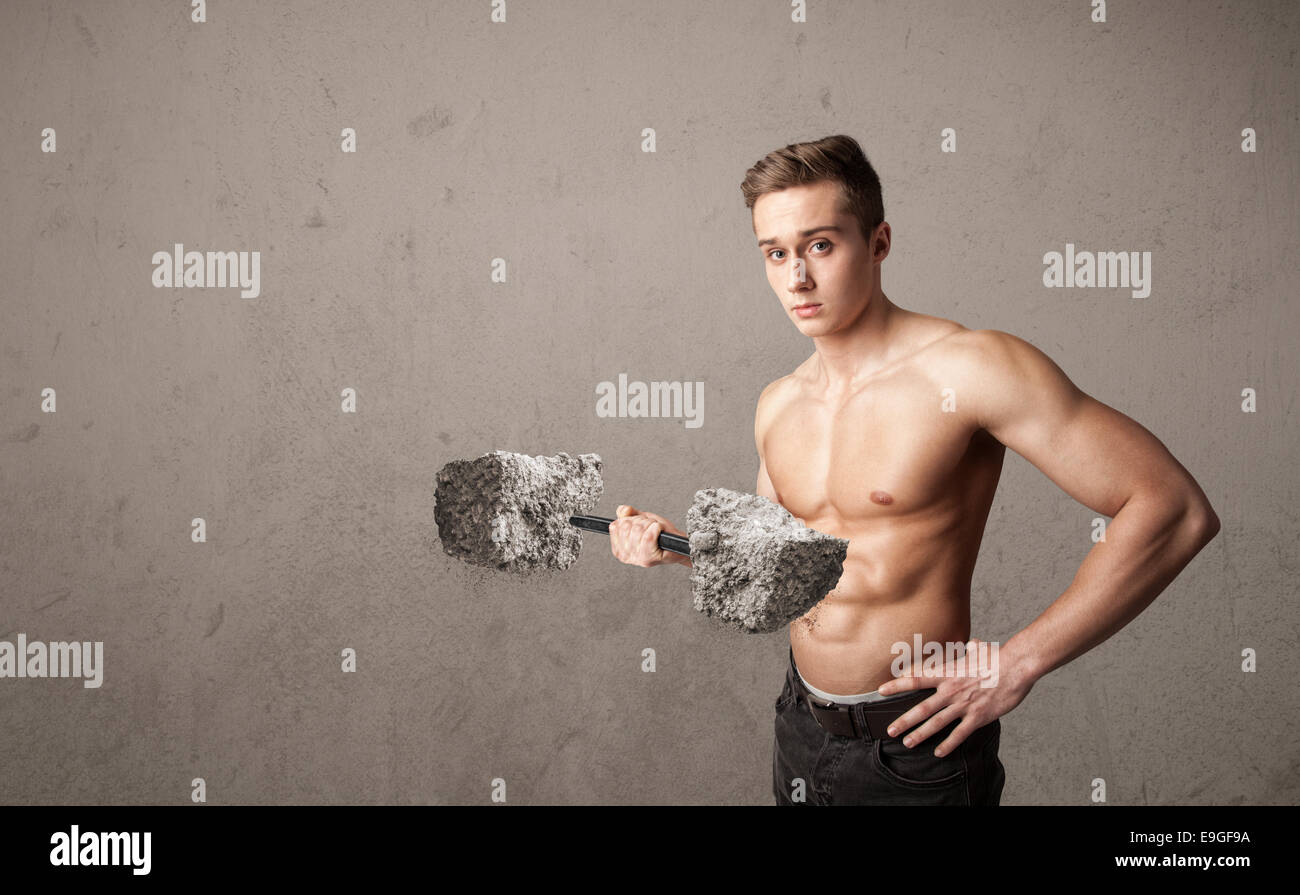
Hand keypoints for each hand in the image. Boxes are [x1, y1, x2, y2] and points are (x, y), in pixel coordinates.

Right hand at [609, 505, 685, 566]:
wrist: (677, 544)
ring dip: (650, 524)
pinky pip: (648, 537)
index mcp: (619, 548)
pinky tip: (659, 530)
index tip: (639, 523)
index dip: (629, 519)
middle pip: (626, 527)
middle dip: (641, 521)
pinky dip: (656, 528)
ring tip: (655, 529)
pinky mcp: (648, 558)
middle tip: (650, 526)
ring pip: (637, 530)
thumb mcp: (642, 519)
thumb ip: (629, 514)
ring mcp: (636, 558)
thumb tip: (622, 511)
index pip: (616, 526)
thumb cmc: (660, 533)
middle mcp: (625, 555)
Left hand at [873, 638, 1035, 757]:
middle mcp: (951, 690)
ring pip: (937, 723)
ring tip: (907, 743)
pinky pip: (959, 733)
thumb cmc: (998, 657)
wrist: (1016, 667)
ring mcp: (963, 705)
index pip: (916, 679)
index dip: (897, 685)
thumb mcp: (979, 650)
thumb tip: (973, 643)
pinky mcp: (978, 717)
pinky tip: (939, 752)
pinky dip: (948, 744)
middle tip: (889, 730)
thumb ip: (971, 649)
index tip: (881, 690)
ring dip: (920, 734)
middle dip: (904, 720)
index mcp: (948, 673)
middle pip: (922, 708)